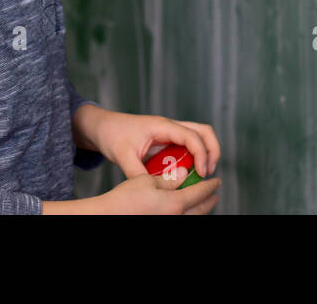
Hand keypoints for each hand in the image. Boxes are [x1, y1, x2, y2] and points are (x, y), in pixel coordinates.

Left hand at [95, 110, 220, 178]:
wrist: (103, 127)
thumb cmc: (113, 135)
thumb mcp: (122, 155)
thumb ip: (137, 172)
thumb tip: (152, 189)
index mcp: (162, 126)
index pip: (192, 136)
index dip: (201, 154)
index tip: (202, 173)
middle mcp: (170, 126)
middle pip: (204, 131)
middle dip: (212, 150)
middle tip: (209, 172)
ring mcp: (170, 132)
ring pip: (199, 136)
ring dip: (205, 153)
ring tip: (202, 174)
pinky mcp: (167, 140)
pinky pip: (188, 146)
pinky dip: (194, 157)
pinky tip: (188, 173)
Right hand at [95, 167, 220, 213]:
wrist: (108, 215)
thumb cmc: (125, 198)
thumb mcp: (148, 181)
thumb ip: (169, 179)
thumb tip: (185, 174)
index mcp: (175, 204)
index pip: (200, 193)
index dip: (210, 186)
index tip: (217, 181)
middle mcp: (176, 218)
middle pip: (200, 209)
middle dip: (209, 200)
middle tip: (214, 193)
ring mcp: (169, 224)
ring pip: (192, 217)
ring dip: (200, 209)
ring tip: (201, 202)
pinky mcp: (162, 225)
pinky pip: (181, 220)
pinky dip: (188, 214)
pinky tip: (184, 210)